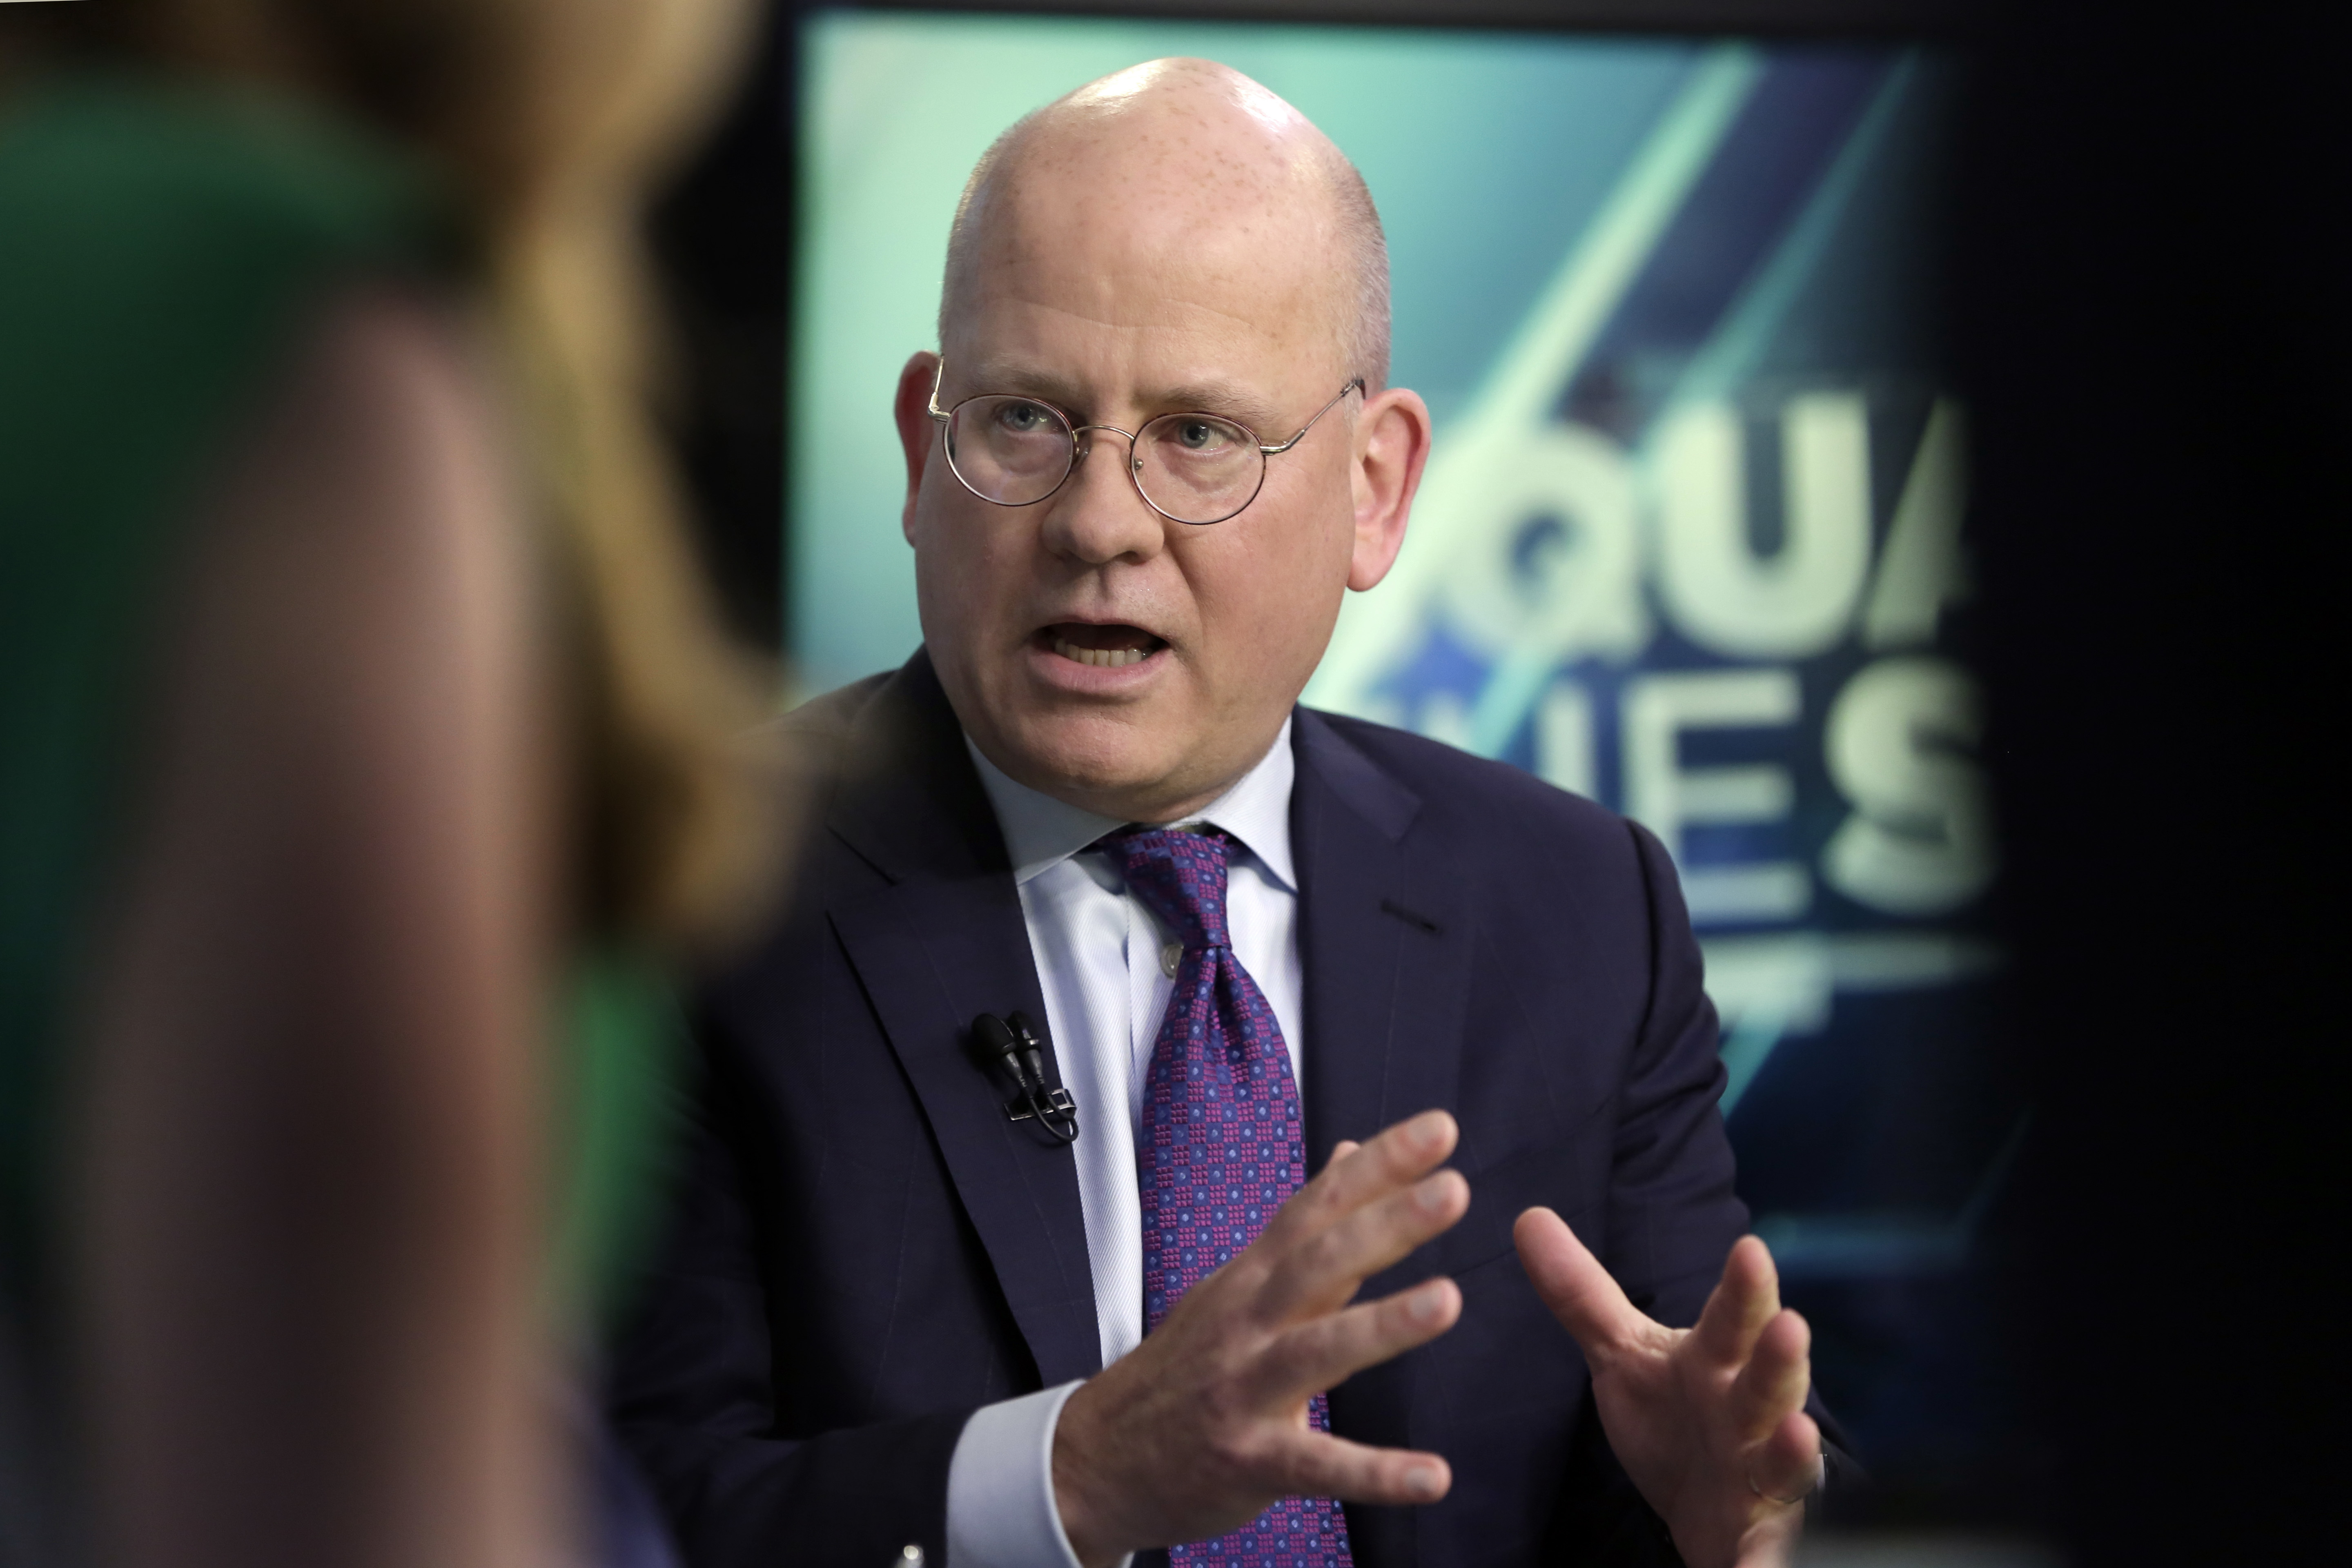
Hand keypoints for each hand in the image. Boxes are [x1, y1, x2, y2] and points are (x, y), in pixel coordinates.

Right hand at [1052, 1111, 1470, 1566]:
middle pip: (1318, 1261)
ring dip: (1383, 1324)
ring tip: (1448, 1300)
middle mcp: (1249, 1322)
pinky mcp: (1249, 1460)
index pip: (1318, 1206)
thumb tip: (1353, 1153)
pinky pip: (1318, 1466)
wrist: (1101, 1456)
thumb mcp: (1240, 1286)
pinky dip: (1374, 1473)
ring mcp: (1245, 1390)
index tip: (1439, 1129)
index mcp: (1254, 1277)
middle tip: (1452, 1190)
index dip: (1377, 1166)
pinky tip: (1431, 1478)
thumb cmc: (1186, 1367)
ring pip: (1317, 1350)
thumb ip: (1308, 1227)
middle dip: (1386, 1223)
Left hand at [1514, 1210, 1820, 1567]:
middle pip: (1769, 1382)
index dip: (1743, 1287)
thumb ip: (1582, 1294)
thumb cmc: (1676, 1417)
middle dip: (1781, 1357)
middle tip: (1791, 1325)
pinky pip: (1769, 1553)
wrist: (1709, 1511)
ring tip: (1799, 1433)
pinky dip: (1765, 1563)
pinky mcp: (1764, 1541)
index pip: (1732, 1319)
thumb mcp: (1625, 1356)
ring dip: (1794, 1449)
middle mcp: (1753, 1414)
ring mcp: (1764, 1478)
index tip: (1749, 1249)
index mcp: (1718, 1364)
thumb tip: (1528, 1217)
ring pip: (1785, 1461)